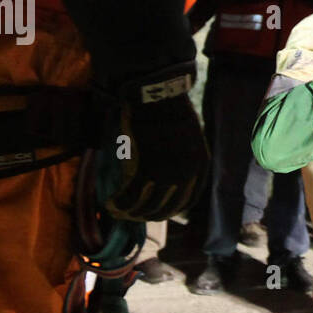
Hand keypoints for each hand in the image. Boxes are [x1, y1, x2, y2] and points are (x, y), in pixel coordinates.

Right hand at [104, 65, 208, 220]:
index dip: (173, 210)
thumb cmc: (171, 110)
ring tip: (120, 212)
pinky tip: (112, 204)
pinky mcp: (145, 170)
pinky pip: (131, 196)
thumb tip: (172, 171)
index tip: (161, 212)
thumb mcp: (189, 136)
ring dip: (132, 213)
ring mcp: (166, 175)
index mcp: (200, 167)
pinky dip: (121, 203)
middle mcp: (187, 176)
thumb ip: (185, 156)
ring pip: (148, 206)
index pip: (189, 200)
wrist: (158, 97)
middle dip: (150, 215)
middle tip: (135, 216)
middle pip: (168, 208)